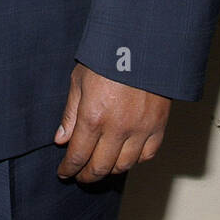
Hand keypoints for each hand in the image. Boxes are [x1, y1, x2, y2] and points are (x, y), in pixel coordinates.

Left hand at [54, 64, 170, 181]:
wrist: (142, 44)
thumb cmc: (108, 57)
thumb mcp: (80, 80)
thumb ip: (70, 113)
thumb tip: (61, 139)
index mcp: (93, 115)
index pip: (78, 155)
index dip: (69, 168)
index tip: (64, 172)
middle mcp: (117, 127)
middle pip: (100, 167)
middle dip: (86, 175)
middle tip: (80, 176)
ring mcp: (140, 129)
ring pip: (123, 166)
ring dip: (109, 170)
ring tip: (100, 167)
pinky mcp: (158, 126)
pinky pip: (146, 155)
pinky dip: (134, 161)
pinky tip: (125, 156)